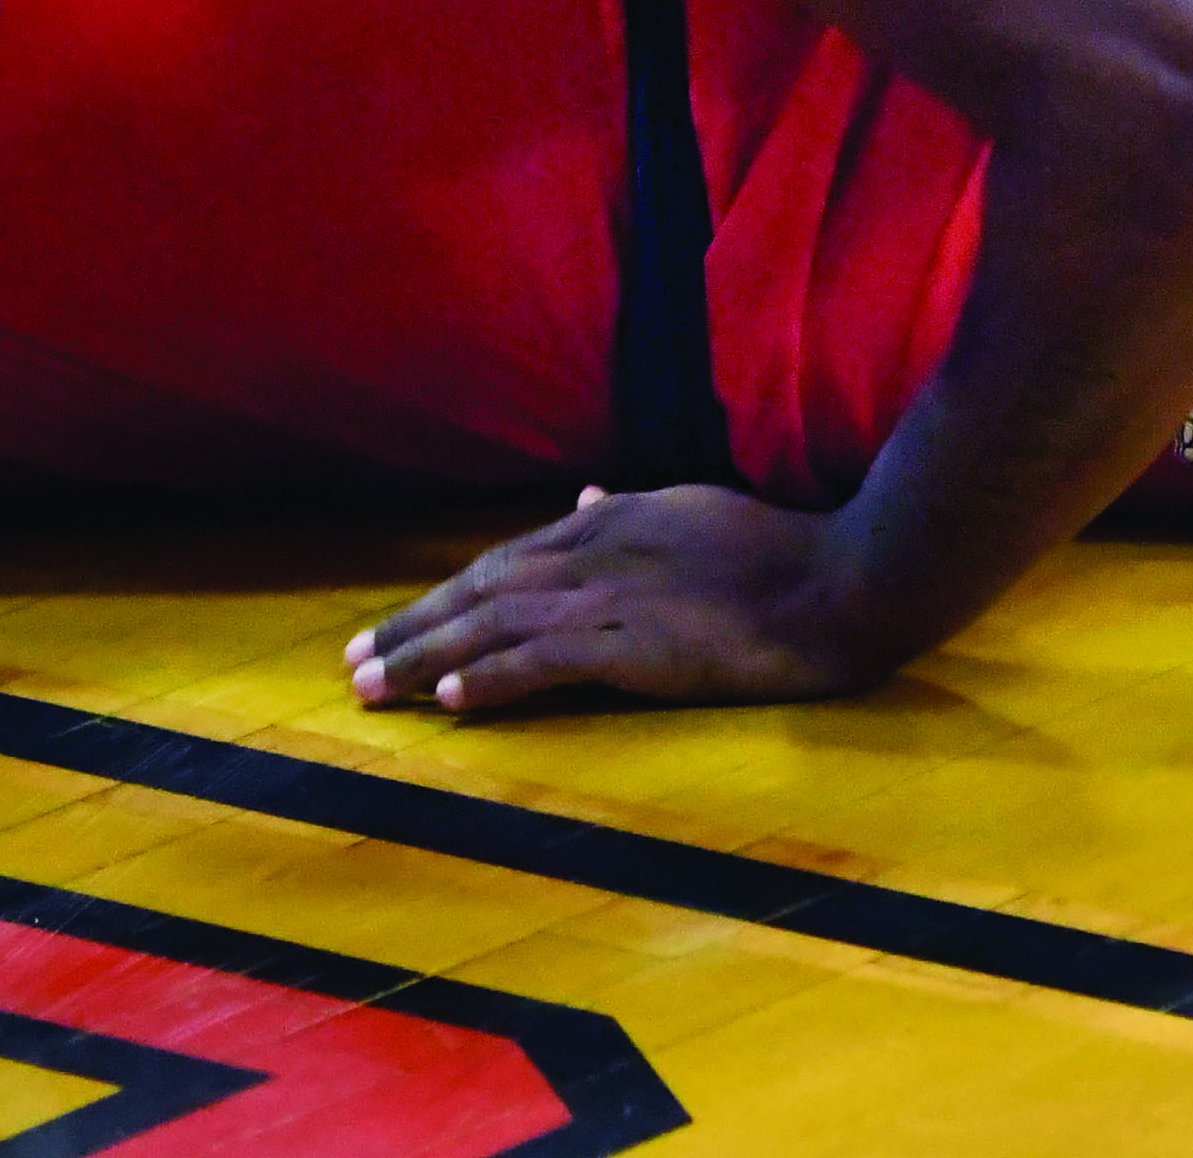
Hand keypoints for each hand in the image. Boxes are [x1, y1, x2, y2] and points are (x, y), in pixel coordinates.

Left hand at [347, 484, 893, 712]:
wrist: (841, 577)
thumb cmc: (775, 546)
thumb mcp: (685, 506)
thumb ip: (623, 507)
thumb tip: (577, 494)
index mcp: (604, 521)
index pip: (502, 562)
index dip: (444, 595)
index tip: (397, 623)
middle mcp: (591, 553)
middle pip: (479, 591)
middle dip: (412, 626)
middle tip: (352, 662)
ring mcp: (611, 599)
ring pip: (495, 627)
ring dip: (428, 657)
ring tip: (374, 687)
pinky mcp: (637, 645)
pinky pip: (546, 662)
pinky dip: (493, 677)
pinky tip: (451, 697)